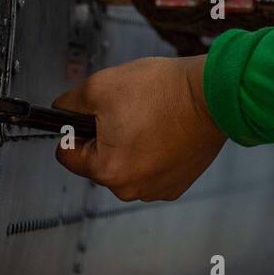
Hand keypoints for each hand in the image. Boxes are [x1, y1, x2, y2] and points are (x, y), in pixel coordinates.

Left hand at [53, 56, 226, 201]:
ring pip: (126, 165)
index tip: (90, 113)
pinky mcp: (177, 183)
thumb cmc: (162, 90)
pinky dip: (154, 150)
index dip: (75, 128)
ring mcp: (157, 189)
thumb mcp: (101, 85)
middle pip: (99, 161)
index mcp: (108, 170)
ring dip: (131, 143)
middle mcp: (132, 189)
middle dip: (106, 136)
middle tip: (127, 109)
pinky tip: (166, 128)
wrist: (213, 94)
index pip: (68, 154)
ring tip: (150, 116)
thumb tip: (60, 111)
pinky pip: (152, 168)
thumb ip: (71, 102)